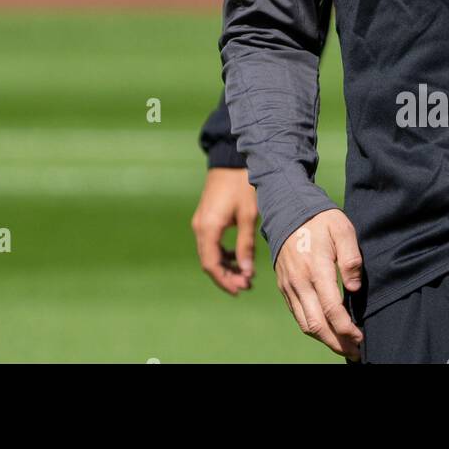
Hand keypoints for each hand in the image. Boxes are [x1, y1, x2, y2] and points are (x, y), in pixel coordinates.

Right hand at [191, 168, 257, 293]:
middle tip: (247, 285)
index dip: (225, 280)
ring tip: (245, 275)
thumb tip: (246, 273)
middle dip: (226, 276)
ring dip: (225, 266)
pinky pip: (210, 242)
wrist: (231, 159)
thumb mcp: (248, 216)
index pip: (211, 264)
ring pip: (209, 253)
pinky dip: (222, 254)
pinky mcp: (205, 217)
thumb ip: (245, 246)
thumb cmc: (242, 185)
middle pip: (209, 261)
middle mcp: (200, 226)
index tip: (241, 289)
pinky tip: (237, 257)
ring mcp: (200, 221)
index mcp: (208, 228)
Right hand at [274, 208, 364, 358]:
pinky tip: (326, 331)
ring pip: (305, 324)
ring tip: (343, 347)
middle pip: (317, 325)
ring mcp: (289, 286)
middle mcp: (300, 281)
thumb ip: (351, 258)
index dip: (347, 329)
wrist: (287, 210)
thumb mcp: (342, 229)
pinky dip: (312, 328)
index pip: (332, 310)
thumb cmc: (320, 220)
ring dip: (325, 340)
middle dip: (337, 343)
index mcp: (316, 269)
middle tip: (355, 352)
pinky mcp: (284, 286)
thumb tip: (354, 288)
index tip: (361, 337)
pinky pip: (297, 314)